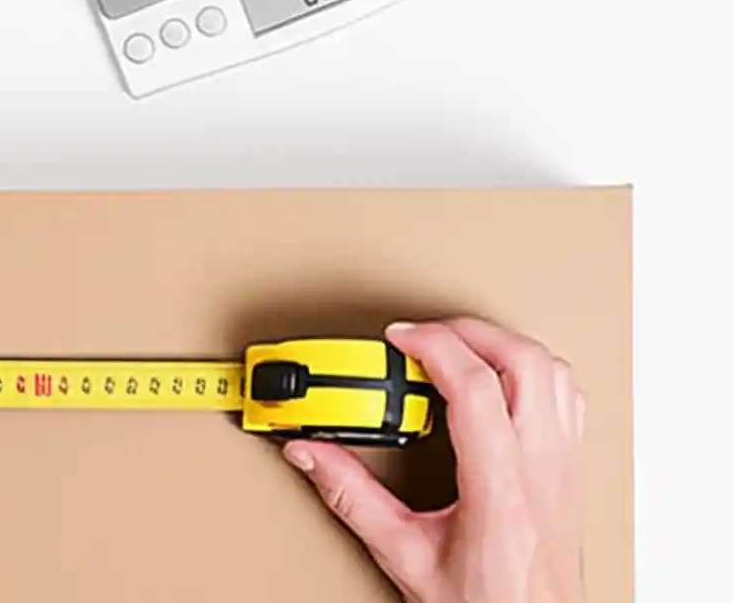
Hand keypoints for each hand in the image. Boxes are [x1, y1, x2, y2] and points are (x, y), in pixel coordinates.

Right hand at [283, 318, 584, 602]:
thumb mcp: (404, 553)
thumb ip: (352, 498)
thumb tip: (314, 455)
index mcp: (499, 487)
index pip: (475, 386)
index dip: (433, 346)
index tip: (398, 339)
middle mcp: (542, 468)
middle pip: (524, 362)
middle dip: (469, 332)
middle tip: (425, 335)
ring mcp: (563, 465)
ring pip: (555, 372)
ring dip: (505, 346)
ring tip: (460, 349)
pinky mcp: (571, 471)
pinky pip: (568, 398)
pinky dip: (534, 372)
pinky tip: (501, 381)